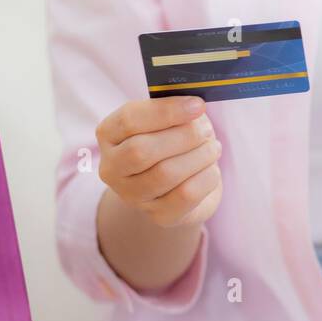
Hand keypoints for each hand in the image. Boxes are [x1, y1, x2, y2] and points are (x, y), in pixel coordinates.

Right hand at [96, 96, 222, 228]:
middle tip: (206, 130)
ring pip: (166, 174)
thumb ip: (175, 108)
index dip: (166, 111)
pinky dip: (207, 177)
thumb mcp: (169, 119)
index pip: (129, 120)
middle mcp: (112, 168)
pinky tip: (211, 168)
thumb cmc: (173, 141)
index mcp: (109, 134)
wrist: (181, 184)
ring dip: (199, 156)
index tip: (197, 106)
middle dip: (184, 136)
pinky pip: (186, 195)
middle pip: (142, 150)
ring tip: (212, 148)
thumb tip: (194, 104)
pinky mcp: (158, 216)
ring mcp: (132, 196)